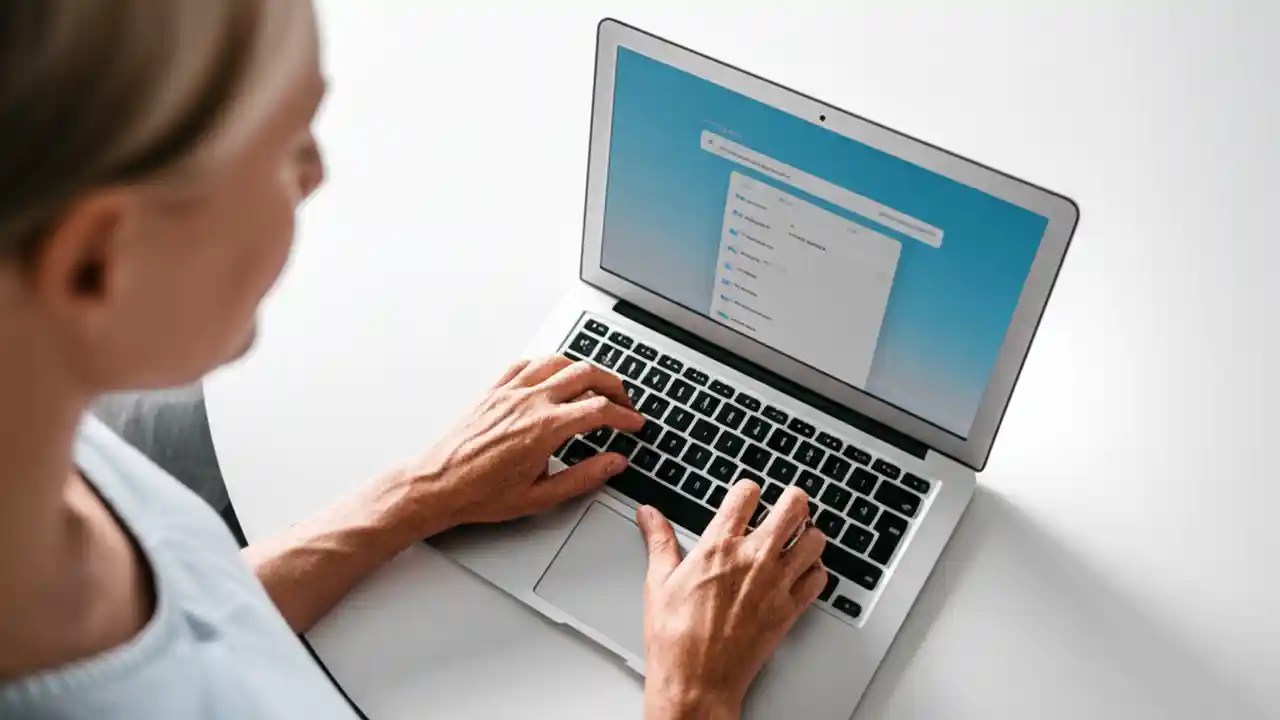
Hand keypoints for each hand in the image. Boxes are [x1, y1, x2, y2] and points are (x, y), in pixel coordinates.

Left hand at [380, 355, 644, 537]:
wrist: (437, 484)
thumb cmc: (481, 493)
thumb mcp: (541, 497)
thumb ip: (584, 477)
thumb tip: (614, 463)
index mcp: (545, 428)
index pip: (600, 409)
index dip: (625, 416)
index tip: (634, 424)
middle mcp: (530, 402)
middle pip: (586, 374)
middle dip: (614, 385)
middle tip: (624, 402)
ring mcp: (511, 391)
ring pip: (559, 361)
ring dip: (584, 369)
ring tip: (596, 386)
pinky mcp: (494, 390)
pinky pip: (527, 364)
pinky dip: (548, 365)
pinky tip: (554, 377)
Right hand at [637, 481, 828, 719]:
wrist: (696, 682)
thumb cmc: (675, 639)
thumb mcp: (658, 582)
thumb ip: (659, 541)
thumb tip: (648, 514)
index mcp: (718, 547)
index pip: (747, 493)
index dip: (748, 489)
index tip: (747, 495)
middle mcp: (753, 559)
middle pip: (793, 507)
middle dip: (792, 500)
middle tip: (786, 504)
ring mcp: (776, 584)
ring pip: (814, 539)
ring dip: (807, 534)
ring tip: (796, 537)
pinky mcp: (789, 610)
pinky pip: (819, 578)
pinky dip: (815, 570)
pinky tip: (801, 571)